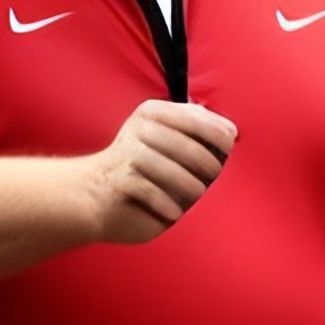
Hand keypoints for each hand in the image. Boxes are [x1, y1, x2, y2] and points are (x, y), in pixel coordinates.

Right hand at [74, 100, 236, 244]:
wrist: (91, 193)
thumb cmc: (138, 167)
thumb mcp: (164, 139)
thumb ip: (195, 129)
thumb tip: (232, 131)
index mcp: (152, 112)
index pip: (195, 119)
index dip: (217, 135)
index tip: (228, 148)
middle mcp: (140, 128)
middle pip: (191, 149)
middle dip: (207, 168)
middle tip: (209, 180)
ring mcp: (128, 153)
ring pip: (176, 173)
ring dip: (191, 189)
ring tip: (194, 196)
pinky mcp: (120, 180)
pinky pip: (155, 193)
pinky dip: (168, 206)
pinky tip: (174, 212)